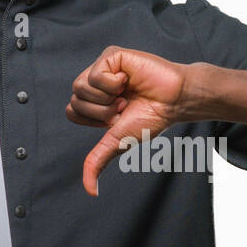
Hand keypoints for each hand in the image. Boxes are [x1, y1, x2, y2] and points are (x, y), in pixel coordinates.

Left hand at [66, 46, 190, 195]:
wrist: (174, 101)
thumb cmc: (151, 118)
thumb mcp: (118, 143)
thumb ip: (98, 162)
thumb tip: (90, 191)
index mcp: (94, 102)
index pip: (72, 111)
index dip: (94, 120)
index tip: (117, 118)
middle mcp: (95, 84)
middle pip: (75, 100)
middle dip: (102, 111)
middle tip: (124, 105)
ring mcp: (102, 68)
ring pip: (80, 86)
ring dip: (108, 97)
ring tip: (127, 93)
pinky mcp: (111, 55)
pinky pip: (96, 73)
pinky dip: (113, 83)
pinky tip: (129, 79)